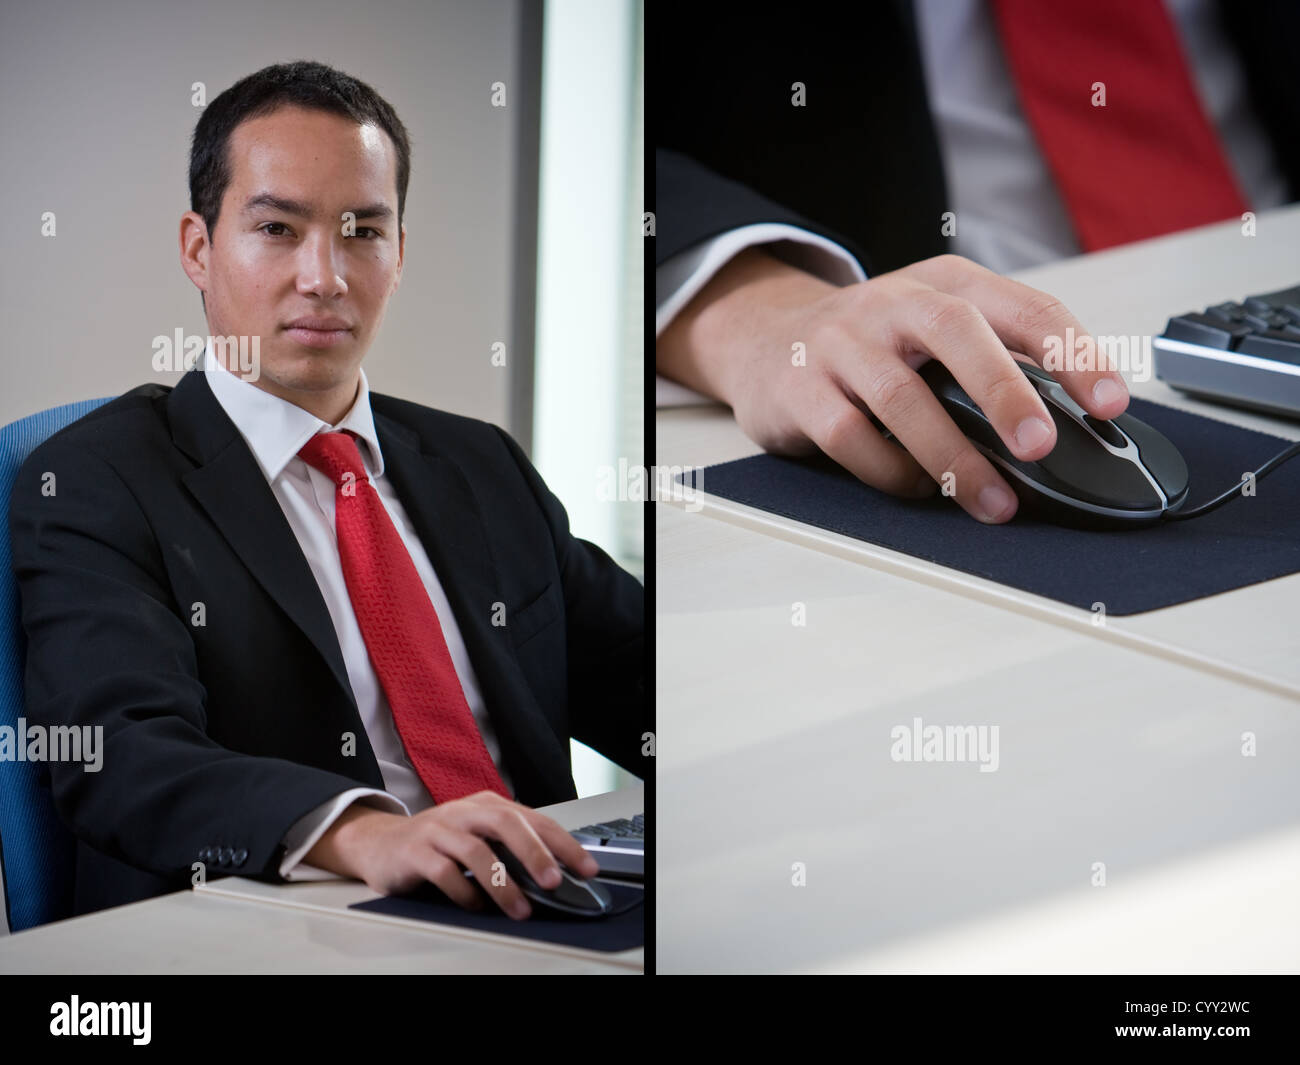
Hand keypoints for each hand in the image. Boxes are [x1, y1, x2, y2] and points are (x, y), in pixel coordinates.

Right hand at [304, 791, 600, 919]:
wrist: (381, 842)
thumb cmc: (439, 842)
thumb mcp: (479, 836)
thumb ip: (511, 849)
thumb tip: (555, 876)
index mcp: (488, 805)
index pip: (534, 819)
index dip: (562, 843)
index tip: (586, 868)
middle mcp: (465, 812)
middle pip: (505, 823)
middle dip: (534, 853)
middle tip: (554, 881)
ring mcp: (438, 829)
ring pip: (475, 851)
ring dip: (502, 883)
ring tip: (520, 909)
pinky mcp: (414, 852)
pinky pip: (442, 871)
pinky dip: (463, 892)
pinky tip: (476, 906)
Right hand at [657, 248, 1129, 522]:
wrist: (766, 341)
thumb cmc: (872, 346)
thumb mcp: (938, 332)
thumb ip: (1000, 361)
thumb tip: (1078, 425)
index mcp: (945, 284)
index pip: (1023, 307)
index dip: (1074, 353)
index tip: (1111, 402)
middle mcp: (893, 303)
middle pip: (955, 332)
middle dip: (1004, 391)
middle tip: (1040, 446)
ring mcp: (841, 343)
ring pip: (900, 395)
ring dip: (952, 455)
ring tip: (992, 500)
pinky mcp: (799, 388)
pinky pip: (848, 435)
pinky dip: (890, 470)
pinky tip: (916, 488)